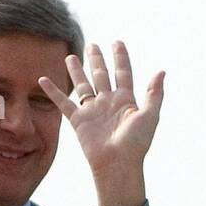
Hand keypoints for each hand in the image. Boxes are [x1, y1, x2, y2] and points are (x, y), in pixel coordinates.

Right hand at [39, 42, 162, 205]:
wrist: (118, 163)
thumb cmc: (136, 143)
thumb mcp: (150, 115)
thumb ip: (154, 93)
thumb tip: (161, 71)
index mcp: (126, 100)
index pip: (123, 73)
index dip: (120, 58)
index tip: (117, 42)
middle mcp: (108, 103)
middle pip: (101, 76)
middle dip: (97, 60)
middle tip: (92, 45)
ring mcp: (93, 111)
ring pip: (83, 85)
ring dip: (77, 71)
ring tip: (70, 57)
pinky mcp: (79, 120)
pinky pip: (63, 102)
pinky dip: (53, 91)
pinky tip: (43, 79)